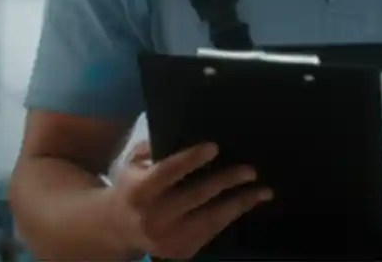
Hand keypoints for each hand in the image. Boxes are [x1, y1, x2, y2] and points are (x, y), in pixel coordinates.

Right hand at [106, 140, 272, 259]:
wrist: (118, 229)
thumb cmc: (133, 187)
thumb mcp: (133, 163)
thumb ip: (151, 146)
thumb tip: (182, 132)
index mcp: (139, 191)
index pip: (168, 173)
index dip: (191, 159)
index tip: (214, 147)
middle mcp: (153, 217)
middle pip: (196, 196)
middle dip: (226, 181)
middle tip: (250, 170)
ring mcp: (168, 238)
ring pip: (211, 218)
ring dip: (240, 202)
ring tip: (263, 191)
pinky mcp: (181, 251)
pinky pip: (212, 231)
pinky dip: (233, 215)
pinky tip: (249, 202)